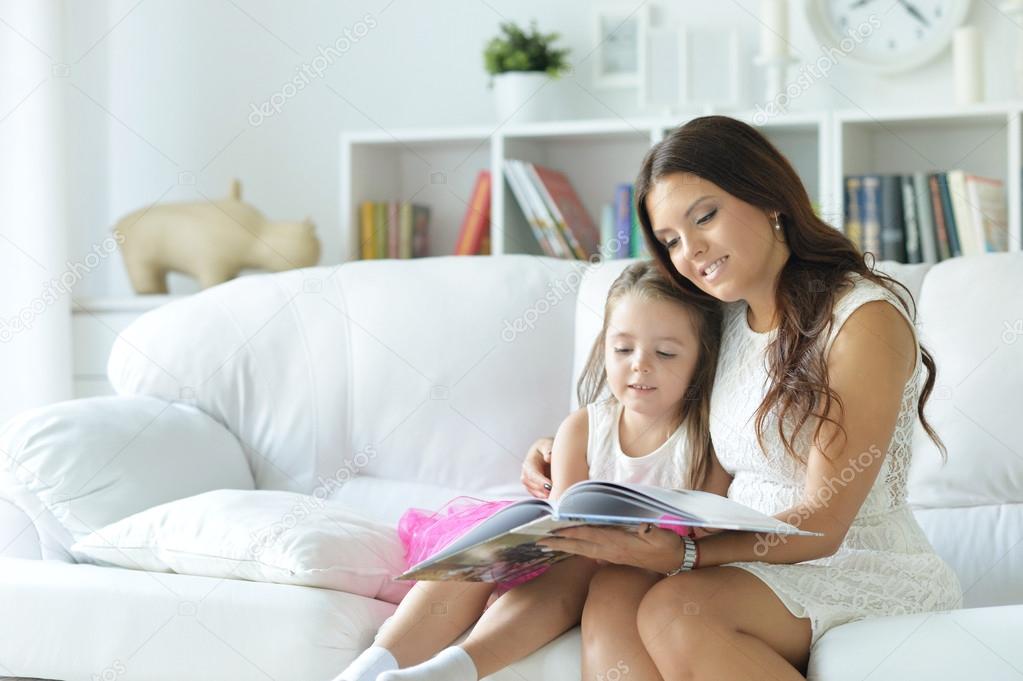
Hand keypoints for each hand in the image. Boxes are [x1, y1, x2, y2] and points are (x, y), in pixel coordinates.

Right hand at [521, 437, 553, 498]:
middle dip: (542, 491)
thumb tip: (548, 457)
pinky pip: (538, 496)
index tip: (550, 486)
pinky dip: (545, 499)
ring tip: (556, 498)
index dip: (540, 482)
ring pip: (534, 493)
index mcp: (528, 463)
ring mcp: (529, 483)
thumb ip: (548, 450)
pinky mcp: (534, 489)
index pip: (532, 474)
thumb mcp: (547, 444)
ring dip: (544, 496)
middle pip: (531, 486)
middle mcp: (526, 474)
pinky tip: (554, 499)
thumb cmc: (546, 448)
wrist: (544, 451)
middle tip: (555, 494)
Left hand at [536, 523, 683, 573]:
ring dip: (564, 548)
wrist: (677, 562)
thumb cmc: (669, 546)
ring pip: (583, 551)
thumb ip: (650, 531)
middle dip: (559, 544)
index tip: (555, 529)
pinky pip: (591, 553)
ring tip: (547, 545)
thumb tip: (642, 525)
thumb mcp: (662, 536)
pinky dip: (577, 550)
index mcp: (620, 543)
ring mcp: (613, 556)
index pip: (591, 536)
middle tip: (539, 541)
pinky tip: (570, 549)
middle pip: (580, 547)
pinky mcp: (615, 558)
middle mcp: (612, 551)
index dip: (572, 532)